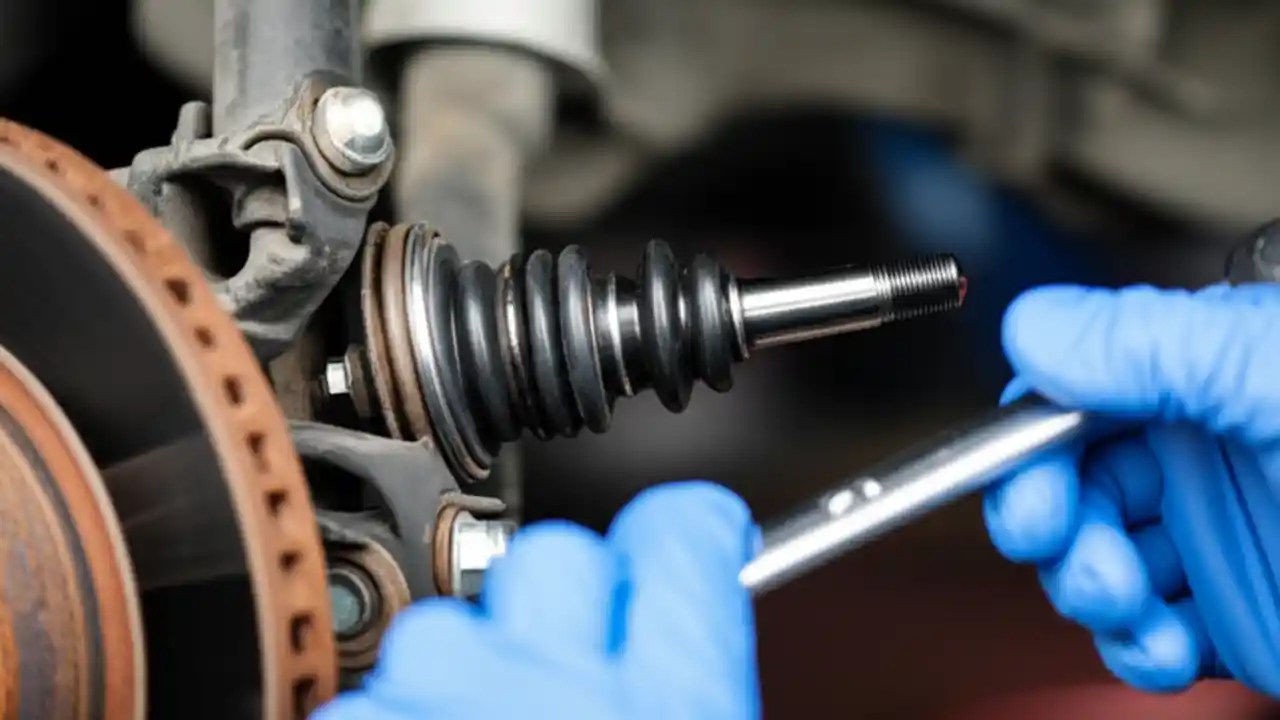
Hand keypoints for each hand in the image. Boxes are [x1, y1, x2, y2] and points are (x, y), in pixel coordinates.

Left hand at [312, 482, 760, 718]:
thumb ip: (687, 678)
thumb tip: (682, 621)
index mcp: (673, 703)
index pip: (680, 535)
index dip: (685, 531)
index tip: (680, 535)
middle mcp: (558, 694)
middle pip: (554, 556)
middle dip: (560, 598)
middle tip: (564, 667)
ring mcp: (449, 713)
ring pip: (443, 622)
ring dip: (459, 671)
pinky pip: (365, 697)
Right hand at [986, 284, 1279, 694]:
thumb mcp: (1270, 378)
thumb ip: (1151, 345)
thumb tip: (1034, 327)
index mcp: (1201, 375)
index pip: (1072, 394)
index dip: (1026, 440)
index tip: (1018, 479)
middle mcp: (1198, 452)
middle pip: (1063, 482)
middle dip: (1044, 520)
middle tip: (1050, 538)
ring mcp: (1209, 534)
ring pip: (1090, 559)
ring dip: (1087, 587)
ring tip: (1125, 599)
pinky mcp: (1227, 612)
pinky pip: (1141, 631)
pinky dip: (1133, 648)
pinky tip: (1161, 645)